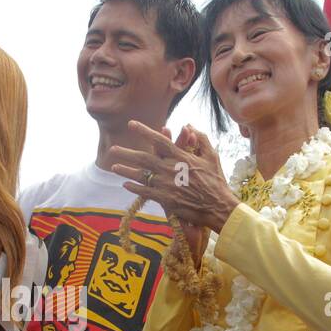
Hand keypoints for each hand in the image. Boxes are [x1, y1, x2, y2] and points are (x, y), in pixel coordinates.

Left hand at [110, 121, 238, 232]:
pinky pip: (146, 192)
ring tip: (114, 167)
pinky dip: (135, 188)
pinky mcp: (165, 199)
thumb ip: (201, 138)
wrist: (218, 206)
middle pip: (143, 158)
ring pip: (141, 175)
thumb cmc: (216, 180)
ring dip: (126, 170)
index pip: (159, 140)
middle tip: (112, 149)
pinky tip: (125, 184)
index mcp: (181, 156)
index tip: (131, 124)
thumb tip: (189, 125)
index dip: (144, 131)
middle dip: (126, 153)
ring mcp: (166, 185)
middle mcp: (170, 169)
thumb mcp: (212, 156)